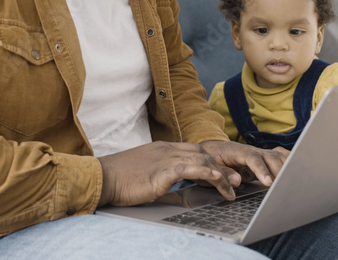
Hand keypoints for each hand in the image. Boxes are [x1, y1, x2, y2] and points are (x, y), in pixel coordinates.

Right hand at [97, 141, 236, 206]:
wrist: (101, 177)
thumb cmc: (118, 178)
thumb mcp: (144, 172)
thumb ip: (159, 173)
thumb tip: (171, 184)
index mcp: (162, 148)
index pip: (194, 151)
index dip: (211, 162)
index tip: (223, 174)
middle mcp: (166, 150)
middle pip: (203, 154)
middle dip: (222, 168)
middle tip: (236, 181)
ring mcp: (164, 158)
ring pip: (202, 161)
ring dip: (221, 175)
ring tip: (232, 189)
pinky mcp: (161, 171)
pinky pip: (190, 169)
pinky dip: (207, 174)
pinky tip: (217, 181)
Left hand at [200, 140, 287, 187]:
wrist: (213, 147)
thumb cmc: (212, 157)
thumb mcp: (211, 166)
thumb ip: (224, 173)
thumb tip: (237, 181)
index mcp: (237, 151)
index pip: (252, 158)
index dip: (262, 170)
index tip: (269, 183)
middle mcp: (252, 150)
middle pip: (270, 156)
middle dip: (279, 171)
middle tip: (285, 186)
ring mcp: (260, 152)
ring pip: (278, 155)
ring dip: (287, 167)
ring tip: (294, 181)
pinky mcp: (265, 157)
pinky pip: (281, 156)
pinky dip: (290, 161)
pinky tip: (297, 170)